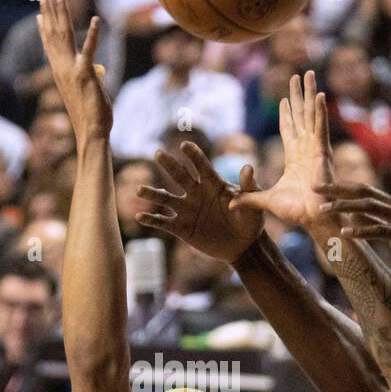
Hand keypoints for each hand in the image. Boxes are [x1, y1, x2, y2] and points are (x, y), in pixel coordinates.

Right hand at [37, 0, 111, 144]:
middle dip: (50, 12)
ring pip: (65, 35)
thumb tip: (97, 70)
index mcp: (60, 73)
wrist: (91, 133)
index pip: (50, 46)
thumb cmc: (91, 116)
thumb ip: (89, 77)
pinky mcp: (85, 74)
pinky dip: (93, 34)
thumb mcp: (87, 92)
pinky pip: (89, 50)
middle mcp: (61, 69)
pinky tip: (96, 20)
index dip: (45, 28)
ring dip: (62, 13)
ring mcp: (71, 70)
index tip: (40, 13)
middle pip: (54, 34)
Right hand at [135, 142, 262, 263]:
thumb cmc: (250, 222)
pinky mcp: (181, 228)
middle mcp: (196, 193)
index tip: (185, 145)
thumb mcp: (252, 205)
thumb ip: (248, 187)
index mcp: (213, 184)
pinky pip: (163, 222)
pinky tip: (140, 216)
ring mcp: (187, 210)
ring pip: (166, 199)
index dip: (193, 155)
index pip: (201, 166)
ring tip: (139, 190)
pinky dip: (151, 219)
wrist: (243, 246)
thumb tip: (248, 167)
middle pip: (179, 176)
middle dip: (169, 165)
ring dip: (152, 194)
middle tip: (158, 153)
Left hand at [230, 71, 332, 231]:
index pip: (289, 129)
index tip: (284, 97)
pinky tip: (319, 95)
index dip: (287, 113)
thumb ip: (249, 198)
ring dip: (310, 93)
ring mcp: (315, 148)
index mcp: (295, 158)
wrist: (313, 219)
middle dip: (299, 95)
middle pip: (301, 115)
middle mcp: (306, 148)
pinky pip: (320, 127)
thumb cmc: (296, 212)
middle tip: (298, 76)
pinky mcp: (322, 152)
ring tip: (308, 74)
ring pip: (311, 114)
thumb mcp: (266, 201)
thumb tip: (231, 204)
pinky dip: (320, 111)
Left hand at [315, 183, 390, 286]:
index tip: (321, 186)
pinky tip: (344, 233)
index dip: (343, 186)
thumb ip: (376, 222)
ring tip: (324, 209)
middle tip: (316, 189)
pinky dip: (360, 231)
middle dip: (338, 190)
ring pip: (369, 208)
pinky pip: (380, 231)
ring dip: (344, 208)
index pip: (365, 190)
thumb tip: (352, 216)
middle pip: (364, 193)